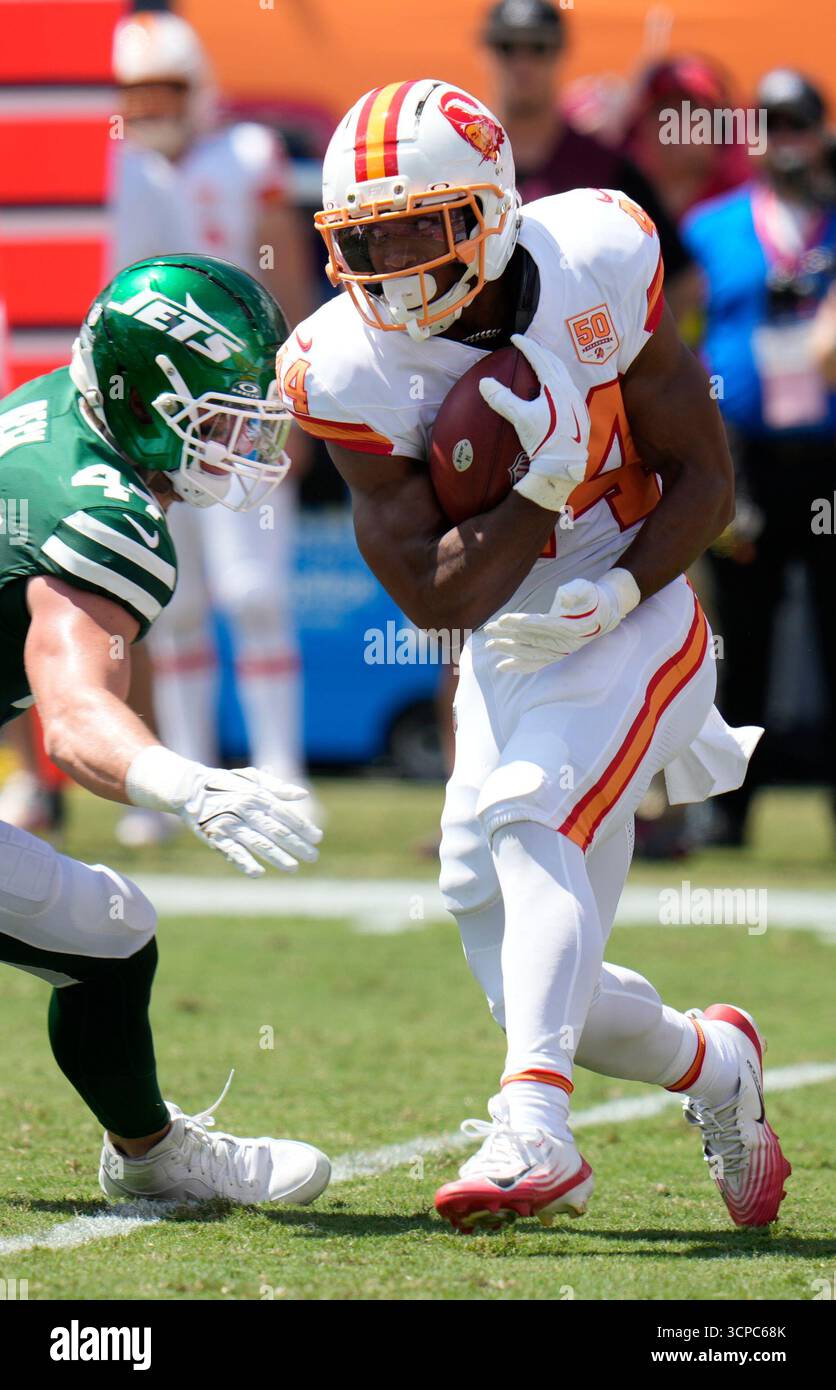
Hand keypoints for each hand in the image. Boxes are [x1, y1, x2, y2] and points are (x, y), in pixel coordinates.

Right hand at [181, 767, 321, 875]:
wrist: (189, 788)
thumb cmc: (226, 784)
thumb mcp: (252, 778)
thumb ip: (278, 787)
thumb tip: (303, 794)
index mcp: (258, 796)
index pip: (286, 814)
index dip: (303, 827)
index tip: (318, 838)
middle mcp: (247, 810)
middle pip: (277, 831)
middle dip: (297, 845)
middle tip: (313, 857)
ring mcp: (231, 824)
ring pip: (258, 843)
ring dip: (277, 857)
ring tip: (293, 868)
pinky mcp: (216, 837)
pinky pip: (232, 852)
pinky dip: (244, 863)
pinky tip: (258, 873)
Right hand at [478, 333, 589, 511]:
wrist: (563, 465)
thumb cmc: (544, 440)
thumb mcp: (520, 419)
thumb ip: (502, 400)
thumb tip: (484, 382)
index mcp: (556, 387)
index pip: (540, 359)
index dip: (526, 346)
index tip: (515, 338)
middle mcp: (569, 390)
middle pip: (555, 363)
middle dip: (540, 352)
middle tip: (528, 347)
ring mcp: (576, 402)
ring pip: (564, 375)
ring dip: (551, 365)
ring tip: (541, 363)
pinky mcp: (579, 414)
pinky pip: (569, 388)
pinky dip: (558, 380)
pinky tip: (554, 389)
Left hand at [485, 568, 639, 671]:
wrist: (604, 615)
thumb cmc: (592, 598)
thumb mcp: (587, 589)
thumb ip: (576, 591)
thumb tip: (564, 596)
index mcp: (571, 626)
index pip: (541, 624)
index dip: (521, 622)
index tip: (503, 619)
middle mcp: (564, 642)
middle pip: (531, 639)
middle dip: (507, 635)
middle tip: (488, 631)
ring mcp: (559, 651)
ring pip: (530, 652)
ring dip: (508, 650)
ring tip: (490, 646)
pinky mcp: (556, 655)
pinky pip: (536, 663)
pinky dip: (519, 666)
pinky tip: (503, 666)